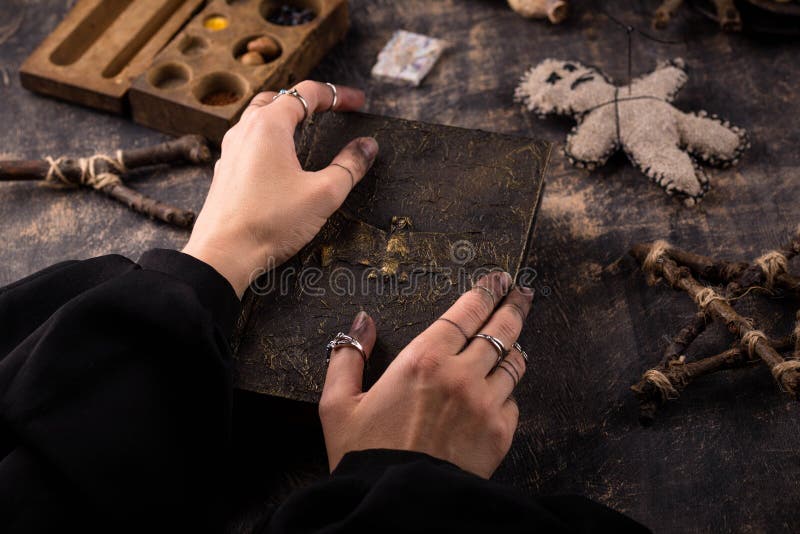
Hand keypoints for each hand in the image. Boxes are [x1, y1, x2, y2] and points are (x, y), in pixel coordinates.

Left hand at [183, 81, 378, 296]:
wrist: (224, 255)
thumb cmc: (270, 223)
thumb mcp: (323, 194)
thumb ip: (349, 166)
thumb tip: (367, 146)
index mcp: (269, 126)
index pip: (307, 93)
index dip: (337, 95)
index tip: (358, 103)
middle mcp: (245, 131)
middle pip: (279, 98)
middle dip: (309, 99)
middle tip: (333, 109)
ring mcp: (231, 151)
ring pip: (260, 118)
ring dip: (287, 116)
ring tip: (308, 127)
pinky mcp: (226, 172)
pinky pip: (249, 142)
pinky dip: (271, 138)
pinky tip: (282, 158)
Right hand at [319, 271, 533, 478]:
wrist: (397, 506)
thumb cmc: (364, 455)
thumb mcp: (337, 405)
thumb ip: (348, 356)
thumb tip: (362, 322)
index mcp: (423, 360)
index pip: (465, 312)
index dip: (485, 291)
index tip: (497, 279)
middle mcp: (461, 375)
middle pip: (500, 329)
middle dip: (514, 305)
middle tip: (523, 292)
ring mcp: (485, 404)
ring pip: (514, 362)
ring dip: (516, 344)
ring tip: (517, 335)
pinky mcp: (500, 433)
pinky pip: (514, 400)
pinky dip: (509, 390)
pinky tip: (502, 388)